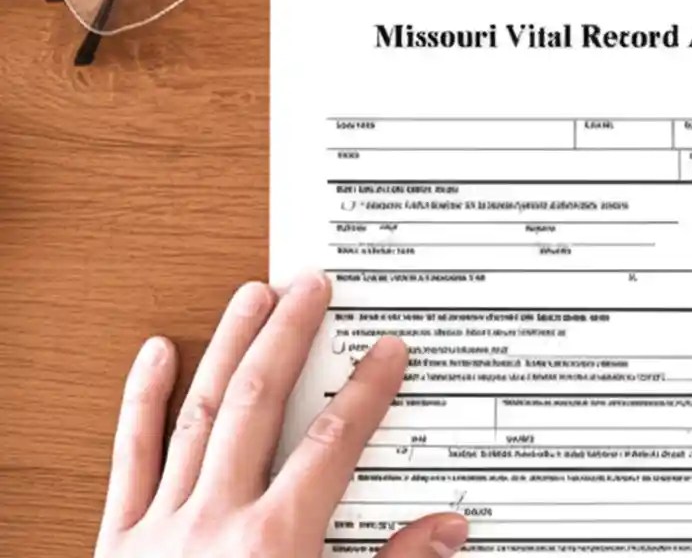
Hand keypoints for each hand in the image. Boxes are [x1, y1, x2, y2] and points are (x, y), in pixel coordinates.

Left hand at [95, 272, 468, 557]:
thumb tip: (447, 531)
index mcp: (274, 546)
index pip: (332, 446)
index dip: (365, 392)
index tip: (385, 351)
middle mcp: (215, 523)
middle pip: (260, 405)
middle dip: (289, 337)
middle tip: (311, 285)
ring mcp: (162, 527)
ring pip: (199, 414)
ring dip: (228, 348)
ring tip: (250, 297)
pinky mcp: (117, 541)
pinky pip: (129, 459)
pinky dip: (142, 403)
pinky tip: (156, 354)